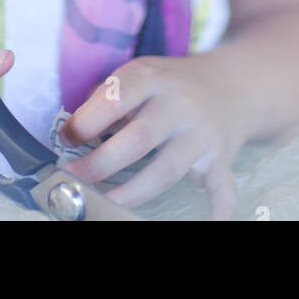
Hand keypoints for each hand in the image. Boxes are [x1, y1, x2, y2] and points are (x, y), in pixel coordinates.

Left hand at [58, 52, 243, 219]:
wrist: (231, 85)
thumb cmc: (171, 85)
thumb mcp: (141, 75)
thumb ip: (109, 99)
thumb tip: (72, 133)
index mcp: (153, 77)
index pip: (116, 97)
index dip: (86, 121)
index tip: (67, 138)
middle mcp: (180, 104)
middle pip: (139, 138)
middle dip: (101, 163)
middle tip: (74, 177)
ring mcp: (202, 134)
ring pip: (167, 169)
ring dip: (134, 191)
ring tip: (108, 201)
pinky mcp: (221, 159)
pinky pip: (222, 187)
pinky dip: (218, 209)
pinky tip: (210, 223)